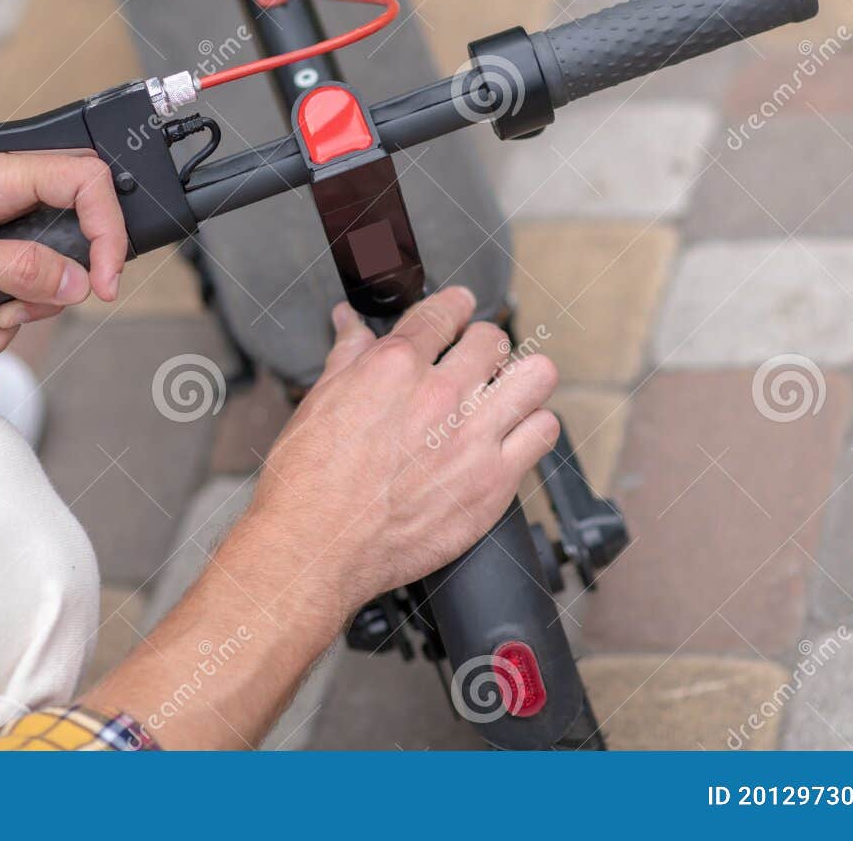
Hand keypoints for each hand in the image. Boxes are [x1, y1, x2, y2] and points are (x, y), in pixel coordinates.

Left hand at [0, 153, 125, 368]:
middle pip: (70, 235)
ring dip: (16, 314)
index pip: (85, 182)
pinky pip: (8, 290)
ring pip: (40, 273)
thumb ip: (13, 267)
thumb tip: (77, 280)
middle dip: (51, 289)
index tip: (103, 283)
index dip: (107, 230)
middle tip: (17, 315)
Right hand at [246, 286, 559, 616]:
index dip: (454, 305)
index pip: (443, 312)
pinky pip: (543, 432)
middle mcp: (439, 396)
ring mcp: (472, 438)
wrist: (317, 547)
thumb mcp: (319, 402)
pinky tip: (514, 435)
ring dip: (521, 380)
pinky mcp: (493, 482)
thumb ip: (347, 355)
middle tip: (475, 362)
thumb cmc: (309, 486)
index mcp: (394, 368)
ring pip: (535, 376)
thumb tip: (350, 324)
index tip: (458, 310)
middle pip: (492, 339)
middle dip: (483, 344)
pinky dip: (533, 427)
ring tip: (505, 393)